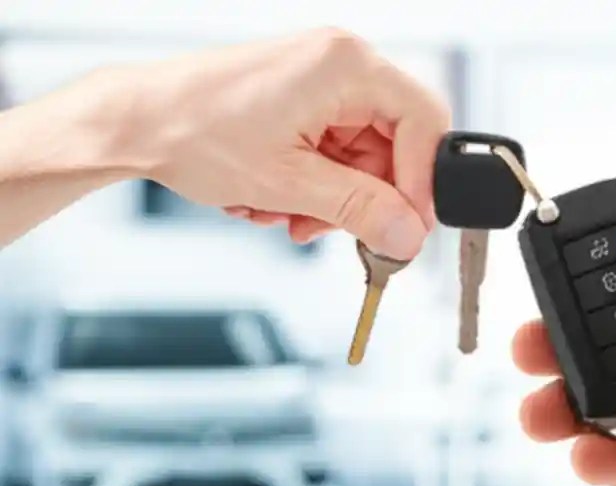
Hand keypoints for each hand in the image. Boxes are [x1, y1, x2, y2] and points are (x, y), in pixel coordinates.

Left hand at [110, 28, 449, 258]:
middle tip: (342, 230)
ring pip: (367, 156)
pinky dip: (317, 184)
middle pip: (397, 144)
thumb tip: (409, 235)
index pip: (424, 122)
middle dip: (369, 196)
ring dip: (336, 198)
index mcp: (346, 66)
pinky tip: (282, 199)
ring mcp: (322, 79)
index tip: (408, 225)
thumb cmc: (193, 130)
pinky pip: (338, 150)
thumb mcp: (289, 183)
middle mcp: (341, 63)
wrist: (134, 121)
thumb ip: (360, 210)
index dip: (421, 183)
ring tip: (291, 215)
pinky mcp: (305, 97)